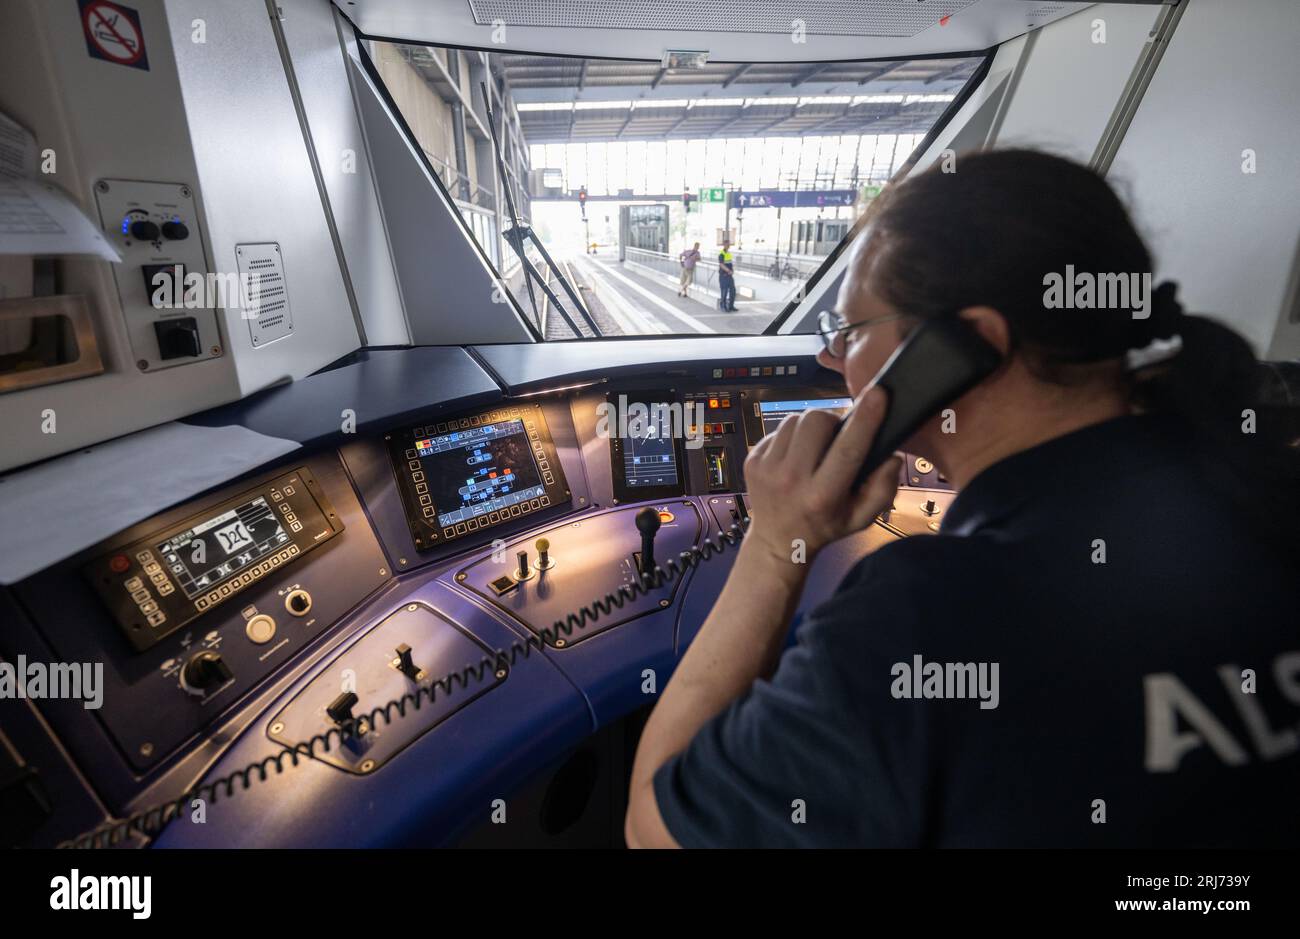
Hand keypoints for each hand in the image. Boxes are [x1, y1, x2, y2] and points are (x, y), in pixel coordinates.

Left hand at [741, 387, 900, 563]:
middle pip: (817, 421)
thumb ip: (883, 488)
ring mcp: (767, 469)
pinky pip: (779, 429)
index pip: (847, 450)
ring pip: (796, 419)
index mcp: (822, 496)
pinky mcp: (752, 460)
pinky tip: (796, 456)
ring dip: (811, 427)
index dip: (864, 420)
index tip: (878, 394)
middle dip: (833, 420)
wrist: (778, 541)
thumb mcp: (861, 518)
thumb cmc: (825, 525)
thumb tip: (891, 455)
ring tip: (816, 448)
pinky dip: (793, 436)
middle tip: (838, 437)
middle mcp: (791, 481)